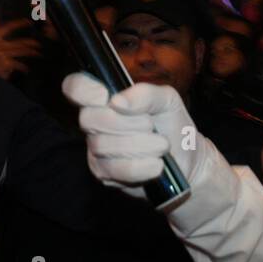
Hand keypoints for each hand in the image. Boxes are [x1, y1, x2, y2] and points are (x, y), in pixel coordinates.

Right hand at [0, 18, 42, 78]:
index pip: (9, 27)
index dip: (19, 24)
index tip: (27, 21)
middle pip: (19, 42)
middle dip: (31, 43)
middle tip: (39, 43)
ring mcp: (3, 55)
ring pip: (21, 52)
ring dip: (31, 53)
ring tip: (38, 53)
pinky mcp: (4, 64)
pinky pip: (17, 65)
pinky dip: (23, 67)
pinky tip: (27, 69)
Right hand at [62, 71, 199, 199]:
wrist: (187, 159)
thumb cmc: (172, 124)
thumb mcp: (167, 99)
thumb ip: (145, 93)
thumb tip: (117, 102)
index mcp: (106, 98)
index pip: (75, 87)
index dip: (83, 90)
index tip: (105, 96)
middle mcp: (95, 122)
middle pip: (88, 118)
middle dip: (126, 122)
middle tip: (151, 125)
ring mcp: (96, 149)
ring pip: (103, 145)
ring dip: (140, 145)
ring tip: (162, 145)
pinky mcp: (103, 174)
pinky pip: (116, 169)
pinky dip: (141, 165)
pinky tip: (157, 164)